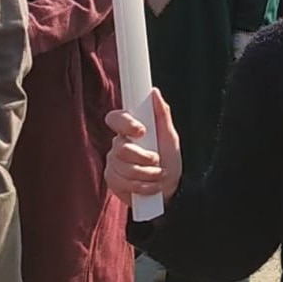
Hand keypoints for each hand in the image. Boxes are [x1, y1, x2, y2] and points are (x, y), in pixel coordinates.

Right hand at [105, 89, 181, 207]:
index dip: (125, 123)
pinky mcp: (112, 179)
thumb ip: (162, 114)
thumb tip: (154, 92)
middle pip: (120, 147)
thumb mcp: (170, 137)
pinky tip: (149, 186)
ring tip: (158, 175)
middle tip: (156, 160)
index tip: (142, 131)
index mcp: (131, 130)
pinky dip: (139, 185)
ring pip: (121, 166)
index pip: (115, 118)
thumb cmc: (170, 160)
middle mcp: (119, 144)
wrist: (169, 189)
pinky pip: (120, 181)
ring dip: (145, 173)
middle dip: (142, 157)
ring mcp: (113, 161)